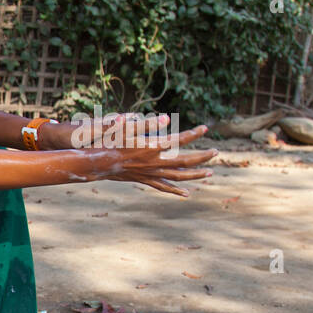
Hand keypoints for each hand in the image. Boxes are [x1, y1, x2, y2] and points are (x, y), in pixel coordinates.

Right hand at [101, 124, 217, 196]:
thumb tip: (168, 118)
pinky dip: (175, 190)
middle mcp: (153, 163)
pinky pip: (163, 186)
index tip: (205, 128)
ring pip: (177, 177)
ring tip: (209, 173)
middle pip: (184, 161)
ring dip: (195, 175)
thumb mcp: (126, 129)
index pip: (179, 140)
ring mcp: (149, 173)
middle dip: (202, 157)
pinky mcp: (143, 179)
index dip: (194, 134)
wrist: (96, 163)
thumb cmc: (109, 143)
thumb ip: (147, 123)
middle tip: (216, 152)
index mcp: (151, 148)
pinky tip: (185, 194)